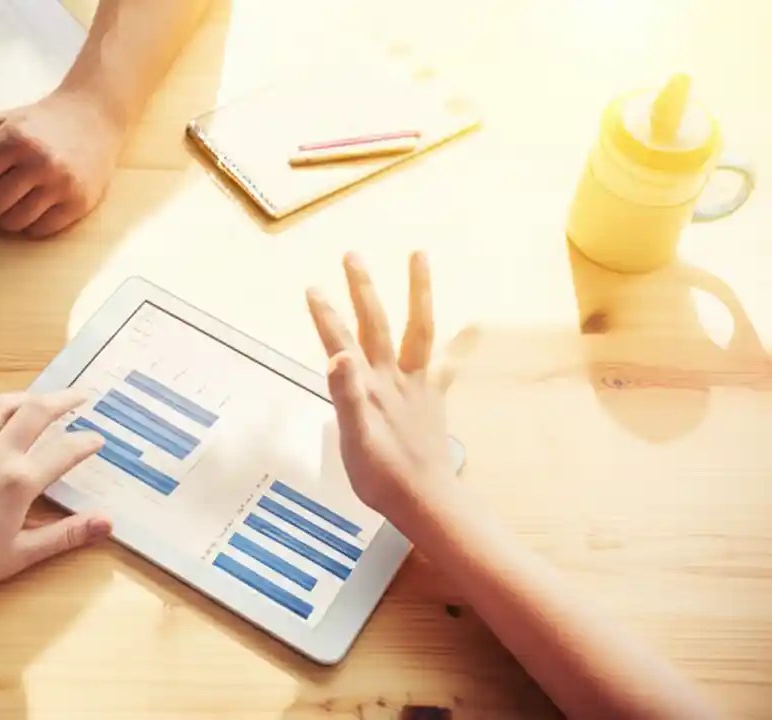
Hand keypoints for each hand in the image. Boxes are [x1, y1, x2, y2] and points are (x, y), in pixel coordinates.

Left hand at [0, 89, 124, 236]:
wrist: (93, 117)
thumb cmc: (38, 122)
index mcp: (15, 138)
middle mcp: (40, 162)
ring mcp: (62, 185)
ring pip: (12, 223)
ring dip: (4, 214)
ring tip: (12, 196)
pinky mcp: (79, 204)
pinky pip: (38, 231)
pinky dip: (28, 222)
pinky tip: (33, 203)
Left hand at [0, 390, 109, 599]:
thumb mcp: (23, 554)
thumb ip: (67, 534)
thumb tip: (107, 523)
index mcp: (19, 481)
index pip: (64, 451)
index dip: (86, 443)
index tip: (98, 438)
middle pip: (35, 413)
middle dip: (62, 400)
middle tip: (80, 396)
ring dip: (24, 397)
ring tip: (38, 398)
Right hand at [305, 252, 455, 521]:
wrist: (425, 499)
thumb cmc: (383, 475)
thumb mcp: (355, 438)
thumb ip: (346, 395)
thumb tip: (337, 355)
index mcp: (368, 387)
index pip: (340, 343)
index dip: (325, 316)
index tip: (313, 288)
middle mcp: (392, 378)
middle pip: (376, 324)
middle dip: (363, 289)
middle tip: (352, 255)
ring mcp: (416, 385)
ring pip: (417, 328)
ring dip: (417, 291)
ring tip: (419, 256)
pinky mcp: (432, 397)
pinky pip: (447, 363)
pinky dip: (461, 342)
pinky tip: (472, 327)